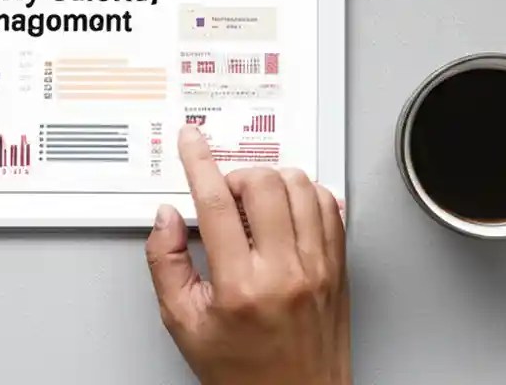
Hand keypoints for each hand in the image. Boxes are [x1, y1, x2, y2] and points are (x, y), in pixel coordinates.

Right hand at [145, 126, 349, 384]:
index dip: (199, 163)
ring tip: (254, 202)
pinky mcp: (339, 268)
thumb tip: (165, 219)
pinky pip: (330, 207)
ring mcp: (319, 268)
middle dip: (236, 176)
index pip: (216, 204)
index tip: (191, 142)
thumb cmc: (244, 372)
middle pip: (263, 184)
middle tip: (223, 193)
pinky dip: (306, 195)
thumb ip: (166, 264)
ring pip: (301, 186)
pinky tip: (287, 209)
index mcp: (241, 287)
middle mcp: (286, 272)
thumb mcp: (184, 324)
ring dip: (272, 180)